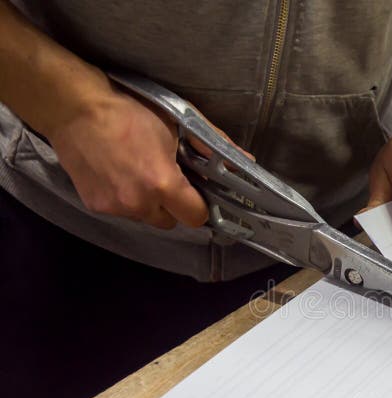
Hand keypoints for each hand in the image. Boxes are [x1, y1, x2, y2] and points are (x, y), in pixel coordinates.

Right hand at [47, 84, 208, 229]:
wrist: (74, 108)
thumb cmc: (128, 111)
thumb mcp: (176, 123)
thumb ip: (211, 145)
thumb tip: (243, 160)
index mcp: (163, 184)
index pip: (195, 217)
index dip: (199, 205)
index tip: (196, 192)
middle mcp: (139, 202)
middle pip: (170, 221)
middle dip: (173, 205)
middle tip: (166, 179)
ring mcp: (115, 207)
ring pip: (145, 217)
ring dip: (148, 203)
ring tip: (139, 174)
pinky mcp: (95, 205)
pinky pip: (122, 211)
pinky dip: (125, 199)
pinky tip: (119, 175)